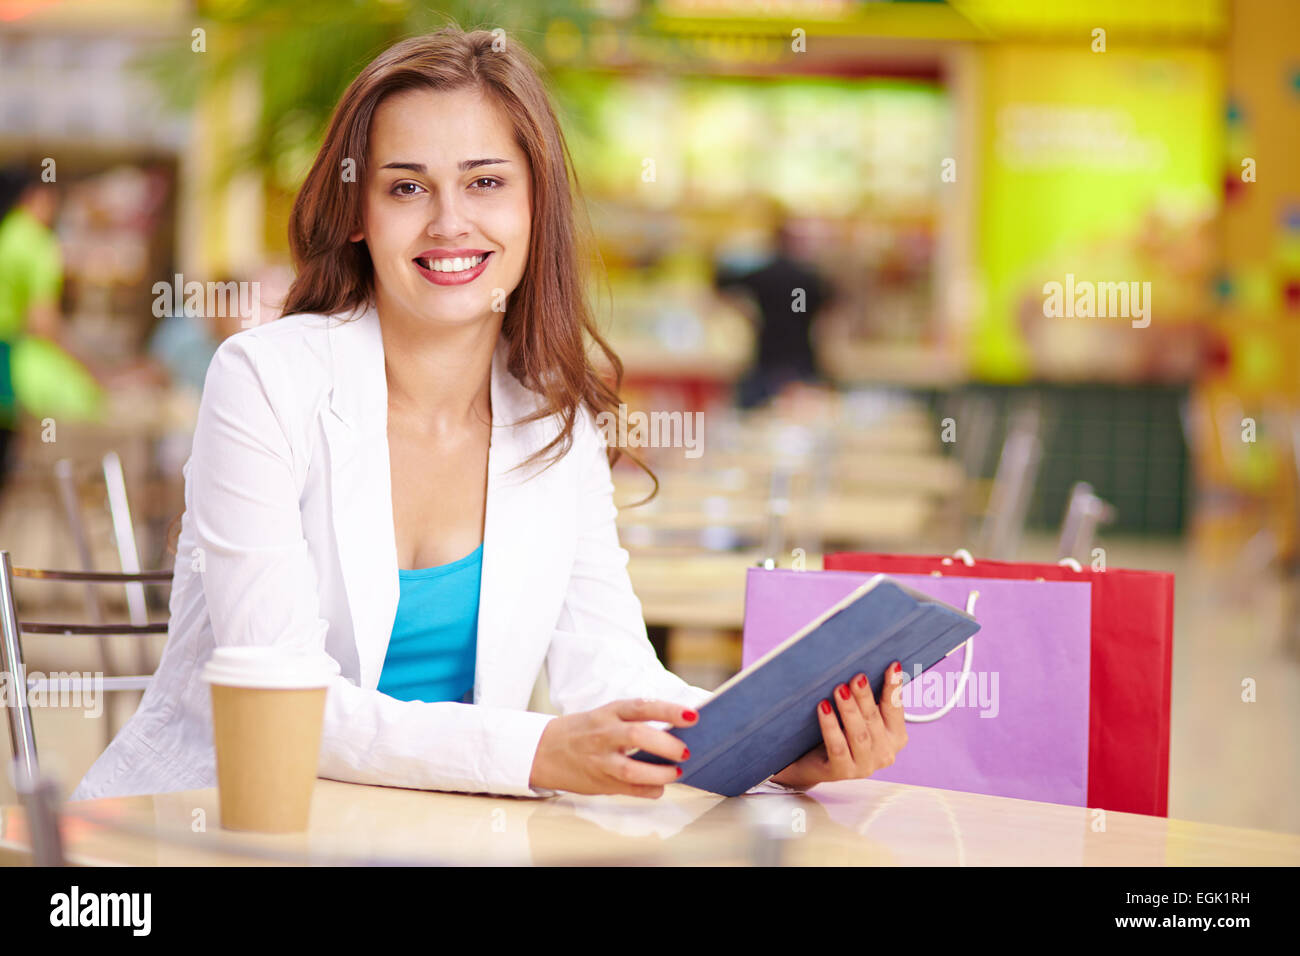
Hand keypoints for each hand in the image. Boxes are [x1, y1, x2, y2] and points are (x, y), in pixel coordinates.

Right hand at [528, 698, 697, 797]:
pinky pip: (629, 789)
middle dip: (666, 744)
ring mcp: (600, 759)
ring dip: (659, 773)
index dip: (669, 710)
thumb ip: (635, 720)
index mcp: (609, 712)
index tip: (693, 715)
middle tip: (685, 750)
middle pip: (638, 735)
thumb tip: (679, 729)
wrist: (543, 751)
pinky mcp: (599, 781)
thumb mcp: (606, 715)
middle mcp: (604, 733)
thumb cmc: (584, 731)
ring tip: (676, 773)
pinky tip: (659, 787)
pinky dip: (649, 790)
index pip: (642, 706)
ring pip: (631, 768)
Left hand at [769, 661, 907, 788]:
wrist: (813, 762)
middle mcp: (885, 754)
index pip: (896, 708)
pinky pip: (837, 746)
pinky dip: (831, 726)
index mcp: (896, 737)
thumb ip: (869, 697)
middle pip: (874, 720)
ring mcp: (865, 766)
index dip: (893, 687)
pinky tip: (823, 707)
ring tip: (839, 689)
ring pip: (859, 734)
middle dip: (865, 696)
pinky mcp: (843, 773)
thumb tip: (867, 667)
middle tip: (856, 677)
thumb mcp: (859, 714)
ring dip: (849, 710)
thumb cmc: (841, 732)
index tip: (892, 666)